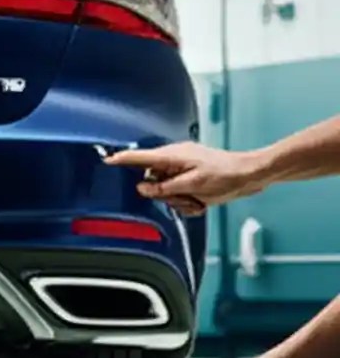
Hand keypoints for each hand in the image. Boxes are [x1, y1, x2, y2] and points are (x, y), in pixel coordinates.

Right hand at [104, 142, 270, 215]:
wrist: (251, 175)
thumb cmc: (227, 175)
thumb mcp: (193, 185)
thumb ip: (165, 188)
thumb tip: (143, 188)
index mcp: (173, 156)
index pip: (141, 158)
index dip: (123, 160)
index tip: (107, 161)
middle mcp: (175, 160)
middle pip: (152, 179)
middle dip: (163, 193)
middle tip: (182, 198)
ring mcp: (182, 168)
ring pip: (163, 188)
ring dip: (176, 199)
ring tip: (195, 200)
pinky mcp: (189, 176)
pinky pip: (175, 191)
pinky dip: (184, 199)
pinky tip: (199, 201)